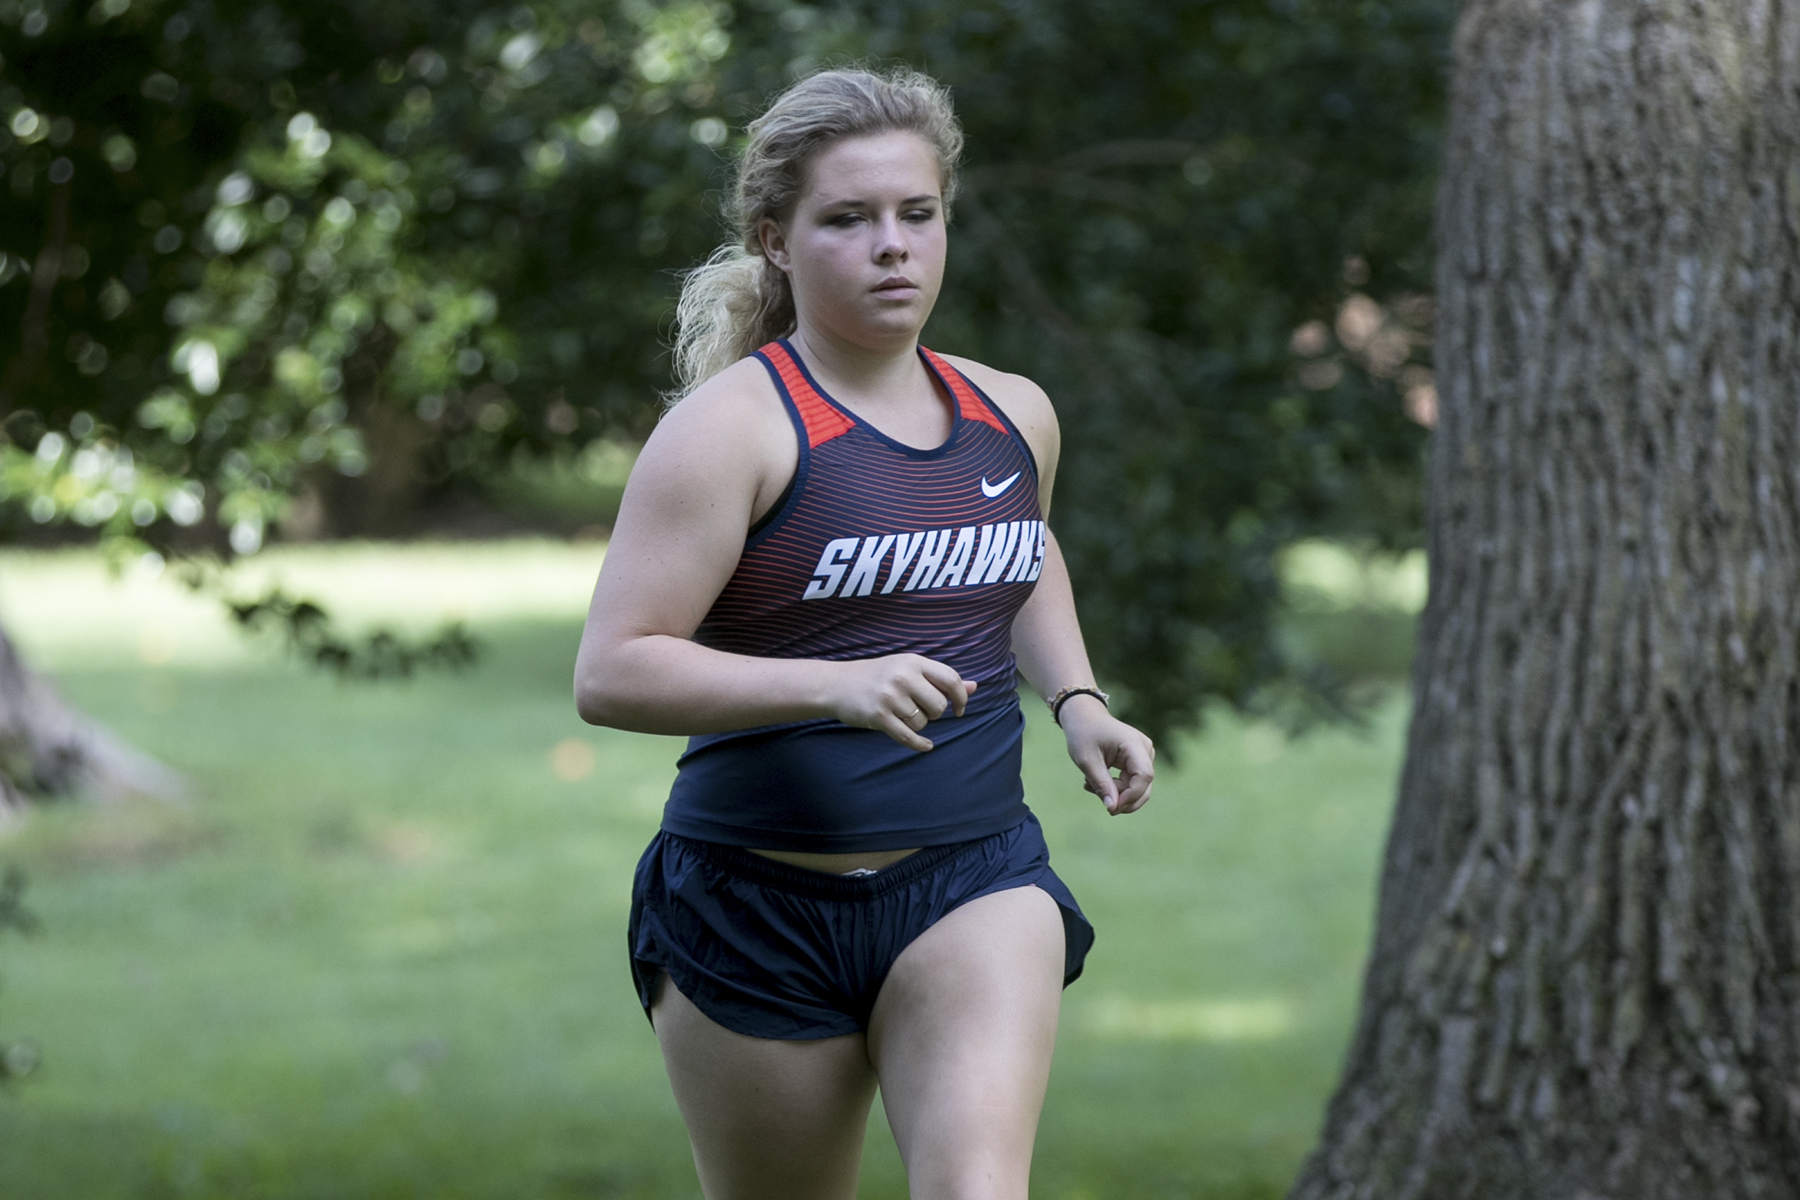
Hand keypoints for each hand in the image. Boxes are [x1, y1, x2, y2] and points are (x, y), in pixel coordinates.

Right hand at [827, 654, 977, 750]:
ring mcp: (890, 697)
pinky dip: (920, 744)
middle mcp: (903, 677)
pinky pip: (908, 737)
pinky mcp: (879, 716)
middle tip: (919, 709)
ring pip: (923, 722)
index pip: (951, 679)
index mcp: (913, 662)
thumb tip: (974, 687)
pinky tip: (926, 745)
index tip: (959, 709)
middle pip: (939, 706)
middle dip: (934, 713)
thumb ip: (940, 678)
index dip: (961, 697)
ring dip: (917, 724)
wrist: (837, 684)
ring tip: (901, 714)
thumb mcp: (908, 669)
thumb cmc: (878, 676)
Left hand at [1058, 694, 1154, 813]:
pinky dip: (1116, 788)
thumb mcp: (1087, 761)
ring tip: (1090, 785)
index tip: (1111, 808)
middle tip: (1099, 799)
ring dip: (1117, 794)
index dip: (1131, 795)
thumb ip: (1101, 784)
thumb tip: (1113, 809)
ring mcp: (1143, 755)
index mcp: (1134, 743)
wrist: (1083, 717)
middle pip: (1144, 786)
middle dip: (1124, 800)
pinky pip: (1132, 783)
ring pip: (1138, 788)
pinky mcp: (1138, 761)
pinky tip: (1096, 782)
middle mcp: (1144, 749)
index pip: (1144, 776)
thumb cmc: (1083, 734)